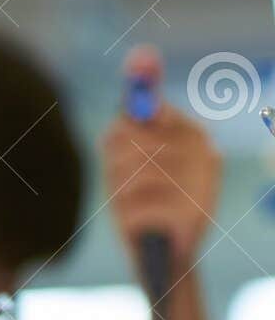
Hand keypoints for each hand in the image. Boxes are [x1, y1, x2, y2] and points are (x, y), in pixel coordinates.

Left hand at [102, 46, 221, 268]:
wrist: (163, 262)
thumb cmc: (141, 206)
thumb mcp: (128, 167)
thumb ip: (129, 128)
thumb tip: (133, 78)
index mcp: (191, 136)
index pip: (153, 104)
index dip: (139, 88)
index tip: (139, 58)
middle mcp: (204, 152)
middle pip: (129, 135)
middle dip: (114, 162)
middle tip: (124, 186)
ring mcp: (202, 182)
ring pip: (131, 167)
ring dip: (119, 190)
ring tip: (134, 206)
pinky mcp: (192, 215)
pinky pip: (135, 202)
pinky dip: (127, 216)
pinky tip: (139, 225)